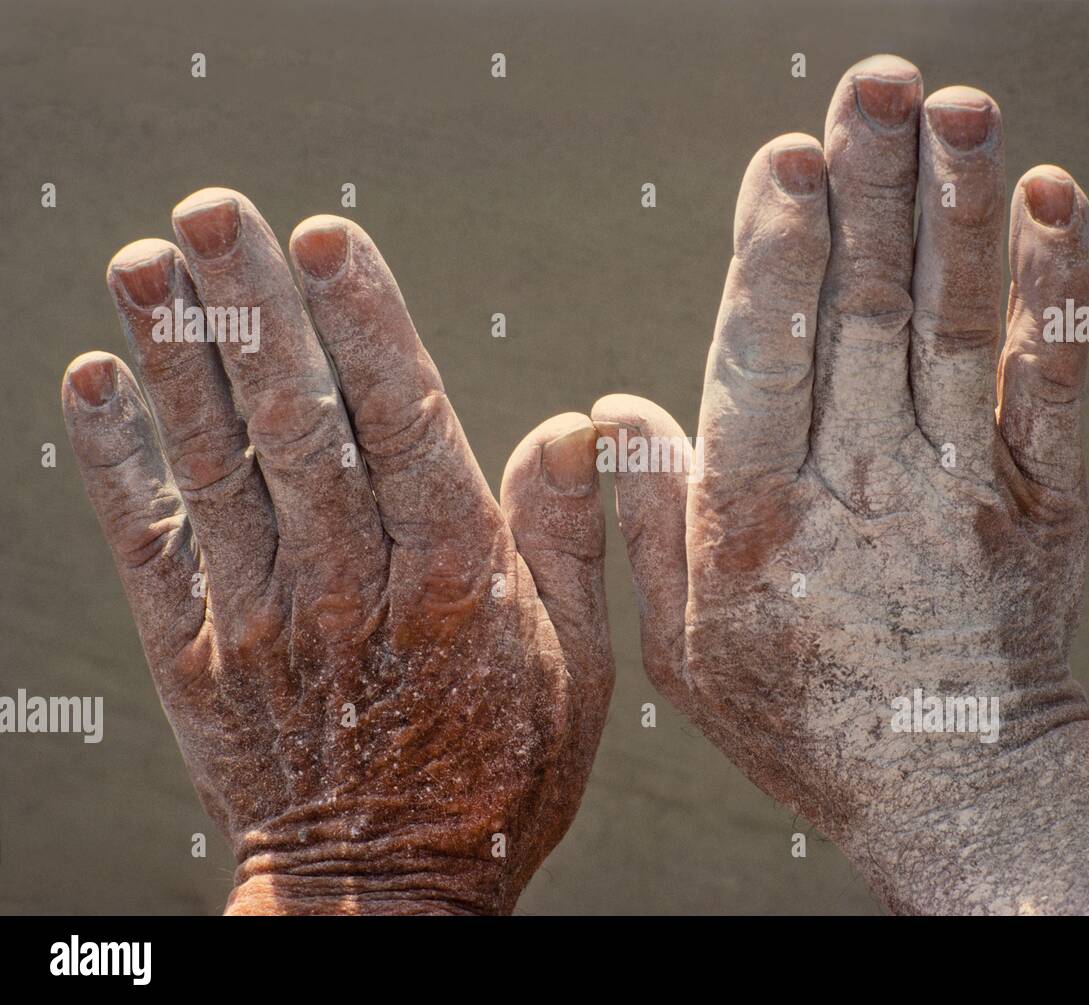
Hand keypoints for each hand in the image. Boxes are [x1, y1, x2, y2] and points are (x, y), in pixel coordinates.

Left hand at [62, 189, 610, 914]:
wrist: (383, 890)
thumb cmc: (501, 770)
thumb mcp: (580, 667)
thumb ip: (568, 541)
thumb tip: (571, 425)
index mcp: (453, 579)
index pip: (404, 424)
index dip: (365, 325)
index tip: (329, 236)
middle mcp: (350, 585)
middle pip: (297, 422)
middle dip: (256, 308)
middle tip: (215, 210)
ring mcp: (261, 618)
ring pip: (217, 464)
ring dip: (177, 355)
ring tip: (144, 259)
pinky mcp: (194, 654)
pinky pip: (148, 542)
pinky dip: (113, 458)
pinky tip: (91, 377)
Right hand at [594, 55, 1088, 913]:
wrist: (954, 783)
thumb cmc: (801, 717)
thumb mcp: (683, 646)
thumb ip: (655, 518)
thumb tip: (616, 406)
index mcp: (759, 518)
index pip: (766, 358)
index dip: (777, 251)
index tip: (786, 157)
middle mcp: (861, 486)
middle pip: (863, 313)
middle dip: (868, 188)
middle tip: (873, 84)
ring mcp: (959, 484)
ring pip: (952, 324)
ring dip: (956, 207)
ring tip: (956, 107)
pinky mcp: (1039, 494)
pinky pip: (1049, 379)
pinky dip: (1054, 288)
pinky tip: (1051, 201)